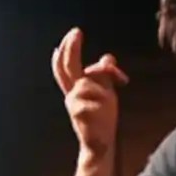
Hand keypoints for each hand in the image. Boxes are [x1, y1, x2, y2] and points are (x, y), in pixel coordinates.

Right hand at [51, 28, 129, 157]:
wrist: (100, 143)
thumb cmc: (102, 119)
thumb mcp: (106, 93)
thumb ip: (105, 76)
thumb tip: (108, 56)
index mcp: (76, 88)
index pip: (66, 66)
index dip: (67, 49)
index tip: (74, 33)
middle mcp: (72, 93)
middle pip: (68, 66)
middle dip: (71, 47)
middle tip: (77, 32)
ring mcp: (74, 103)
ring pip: (90, 80)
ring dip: (105, 86)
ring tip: (110, 101)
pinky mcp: (80, 113)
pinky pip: (96, 97)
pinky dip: (105, 99)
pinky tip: (105, 111)